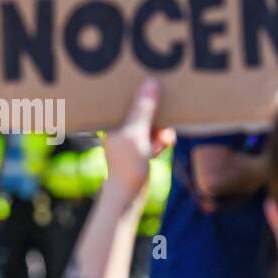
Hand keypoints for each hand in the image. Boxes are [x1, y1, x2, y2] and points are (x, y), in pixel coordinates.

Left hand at [104, 78, 174, 201]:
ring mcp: (129, 139)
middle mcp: (118, 127)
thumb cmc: (126, 166)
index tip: (154, 82)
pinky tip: (165, 146)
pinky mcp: (139, 149)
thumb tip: (150, 83)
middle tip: (167, 115)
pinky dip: (161, 140)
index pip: (124, 97)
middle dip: (156, 114)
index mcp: (110, 120)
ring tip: (166, 138)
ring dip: (161, 129)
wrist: (128, 196)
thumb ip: (143, 109)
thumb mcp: (136, 134)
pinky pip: (154, 137)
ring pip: (151, 123)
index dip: (139, 90)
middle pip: (140, 109)